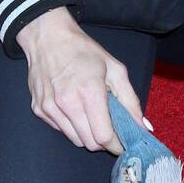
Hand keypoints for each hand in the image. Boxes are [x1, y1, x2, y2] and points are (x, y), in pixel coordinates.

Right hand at [18, 7, 150, 153]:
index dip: (117, 144)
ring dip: (87, 134)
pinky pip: (61, 130)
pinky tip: (75, 107)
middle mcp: (66, 103)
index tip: (124, 143)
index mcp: (89, 92)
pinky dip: (72, 125)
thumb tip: (144, 128)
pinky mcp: (39, 110)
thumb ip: (131, 101)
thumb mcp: (115, 69)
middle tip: (110, 128)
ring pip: (75, 139)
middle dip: (104, 141)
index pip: (104, 136)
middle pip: (90, 143)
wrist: (47, 38)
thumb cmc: (84, 51)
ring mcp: (50, 108)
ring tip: (92, 115)